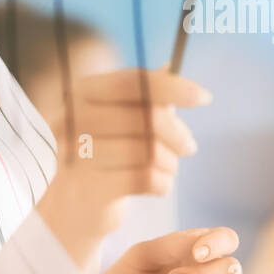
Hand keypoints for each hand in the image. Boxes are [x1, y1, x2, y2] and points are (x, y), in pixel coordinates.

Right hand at [36, 66, 210, 251]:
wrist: (69, 209)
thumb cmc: (102, 155)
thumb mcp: (120, 119)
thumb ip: (145, 94)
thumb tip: (174, 64)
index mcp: (80, 92)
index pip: (132, 81)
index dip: (172, 87)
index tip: (205, 97)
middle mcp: (72, 119)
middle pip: (145, 118)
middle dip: (178, 134)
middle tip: (189, 147)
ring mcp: (76, 155)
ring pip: (149, 151)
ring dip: (170, 162)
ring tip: (168, 168)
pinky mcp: (87, 189)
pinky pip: (145, 179)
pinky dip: (163, 183)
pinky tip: (158, 185)